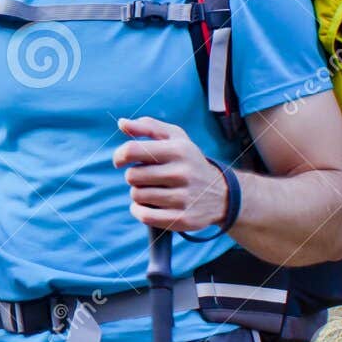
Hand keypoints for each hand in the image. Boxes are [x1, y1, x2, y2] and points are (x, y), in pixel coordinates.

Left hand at [113, 117, 228, 232]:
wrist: (222, 194)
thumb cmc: (189, 162)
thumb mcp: (176, 138)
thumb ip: (148, 127)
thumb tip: (121, 123)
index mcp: (179, 150)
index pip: (133, 150)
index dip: (119, 155)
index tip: (120, 161)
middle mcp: (182, 173)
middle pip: (132, 176)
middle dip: (134, 176)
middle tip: (147, 177)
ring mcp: (183, 197)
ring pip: (137, 196)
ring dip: (139, 193)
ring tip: (153, 190)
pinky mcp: (182, 219)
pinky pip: (145, 216)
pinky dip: (139, 211)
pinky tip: (146, 206)